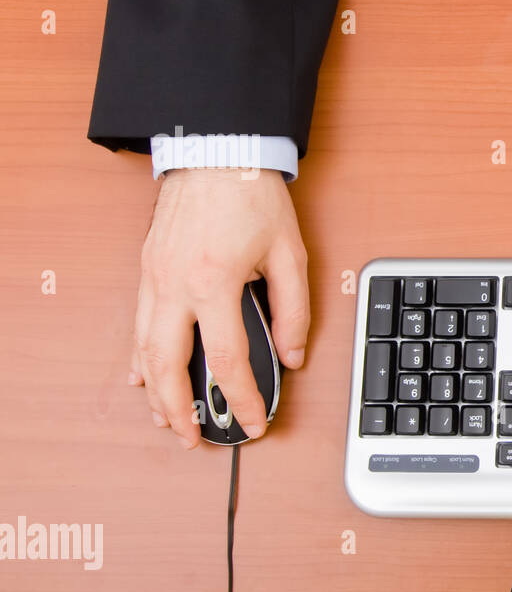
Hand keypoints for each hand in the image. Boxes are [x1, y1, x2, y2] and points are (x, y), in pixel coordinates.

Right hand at [128, 168, 309, 446]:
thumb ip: (293, 312)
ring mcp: (154, 278)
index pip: (229, 360)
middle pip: (169, 367)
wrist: (216, 151)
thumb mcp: (291, 254)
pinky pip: (139, 325)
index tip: (254, 423)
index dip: (243, 399)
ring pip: (145, 350)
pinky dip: (141, 359)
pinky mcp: (147, 270)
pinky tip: (145, 379)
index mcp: (215, 282)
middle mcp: (176, 285)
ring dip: (156, 393)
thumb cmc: (252, 197)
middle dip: (181, 411)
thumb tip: (291, 357)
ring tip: (170, 421)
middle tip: (196, 440)